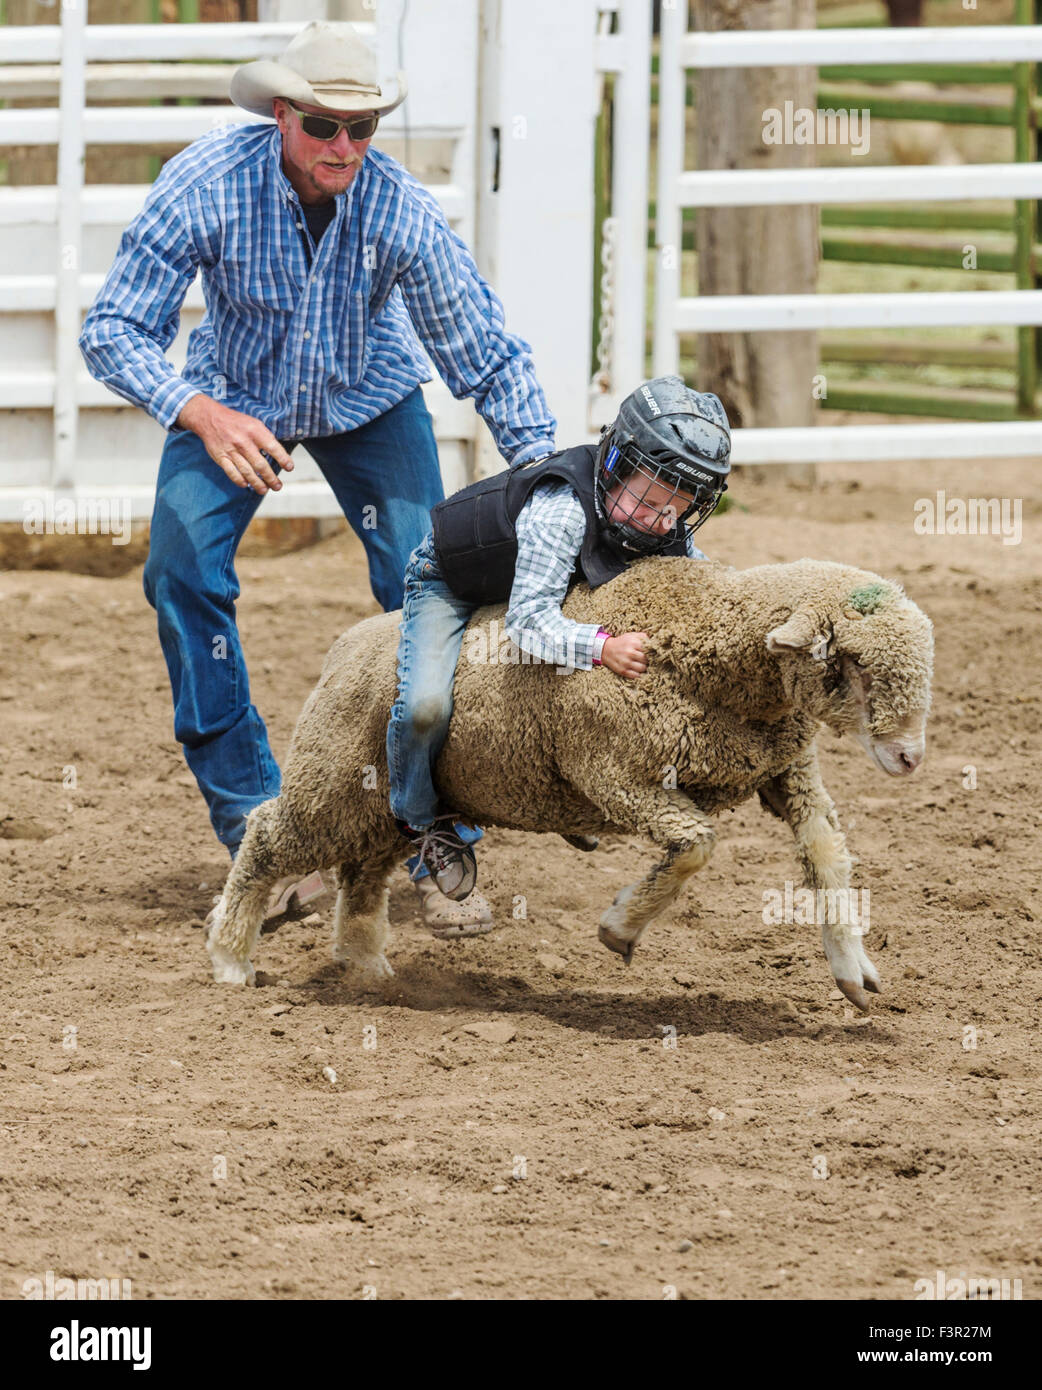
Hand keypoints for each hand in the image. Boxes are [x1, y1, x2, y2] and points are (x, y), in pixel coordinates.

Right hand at [176, 395, 293, 492]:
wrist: (209, 418)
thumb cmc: (236, 422)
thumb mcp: (254, 423)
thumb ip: (265, 438)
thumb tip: (279, 455)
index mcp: (255, 431)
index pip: (273, 447)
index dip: (283, 459)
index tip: (290, 467)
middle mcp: (243, 442)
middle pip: (260, 465)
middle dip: (271, 478)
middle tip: (278, 486)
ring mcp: (231, 451)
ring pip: (247, 472)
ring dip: (258, 484)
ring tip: (265, 490)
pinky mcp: (221, 457)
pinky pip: (232, 473)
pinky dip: (240, 481)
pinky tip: (246, 485)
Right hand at [600, 631, 648, 678]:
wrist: (605, 649)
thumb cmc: (622, 642)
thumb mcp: (632, 635)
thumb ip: (644, 637)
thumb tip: (655, 643)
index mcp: (634, 643)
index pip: (650, 650)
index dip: (652, 652)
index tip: (652, 653)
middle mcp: (630, 653)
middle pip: (647, 660)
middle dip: (648, 660)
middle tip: (646, 659)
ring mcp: (626, 663)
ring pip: (643, 669)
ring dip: (644, 667)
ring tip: (641, 664)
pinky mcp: (622, 671)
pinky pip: (636, 676)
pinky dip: (638, 674)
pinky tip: (637, 670)